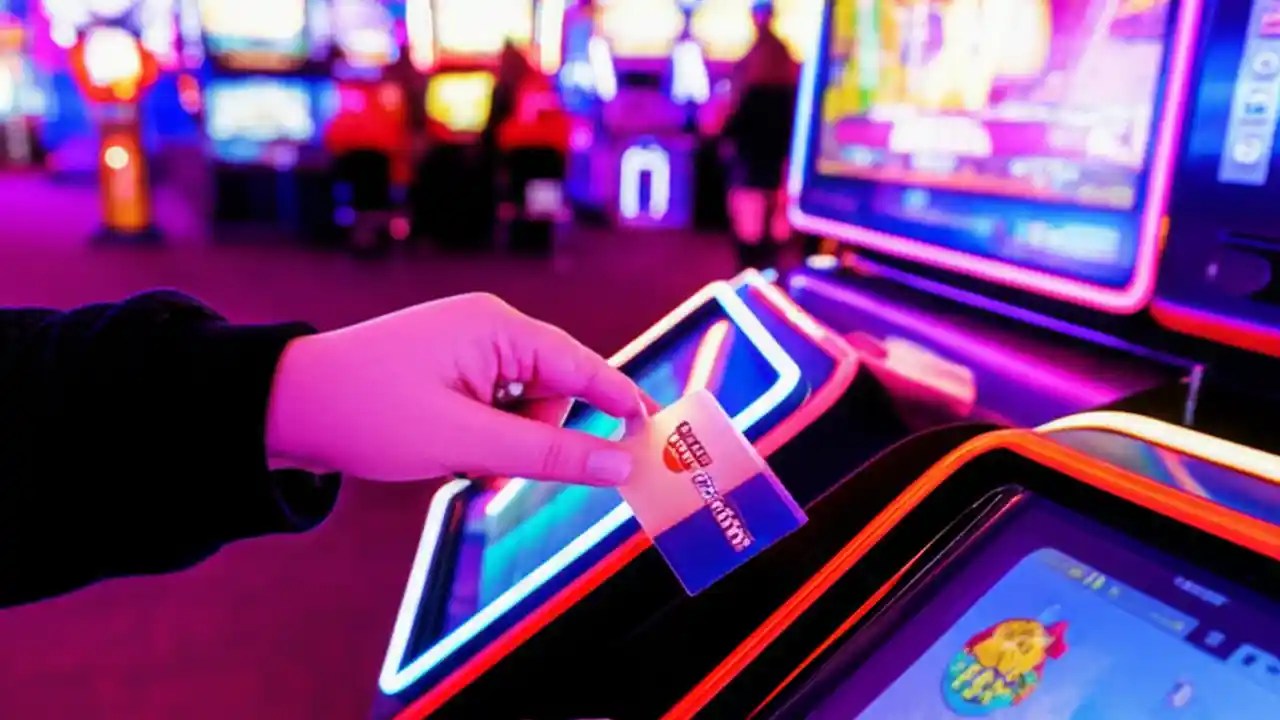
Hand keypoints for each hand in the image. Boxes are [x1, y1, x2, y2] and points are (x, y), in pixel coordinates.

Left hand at [265, 293, 653, 484]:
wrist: (283, 407)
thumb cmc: (368, 414)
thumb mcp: (465, 443)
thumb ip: (549, 456)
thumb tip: (619, 465)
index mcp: (497, 327)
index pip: (582, 366)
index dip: (619, 402)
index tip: (655, 434)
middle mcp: (488, 327)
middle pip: (553, 392)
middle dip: (536, 439)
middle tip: (493, 471)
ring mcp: (467, 348)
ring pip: (523, 408)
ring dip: (505, 446)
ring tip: (460, 464)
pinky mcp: (450, 369)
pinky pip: (493, 408)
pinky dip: (483, 439)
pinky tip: (449, 453)